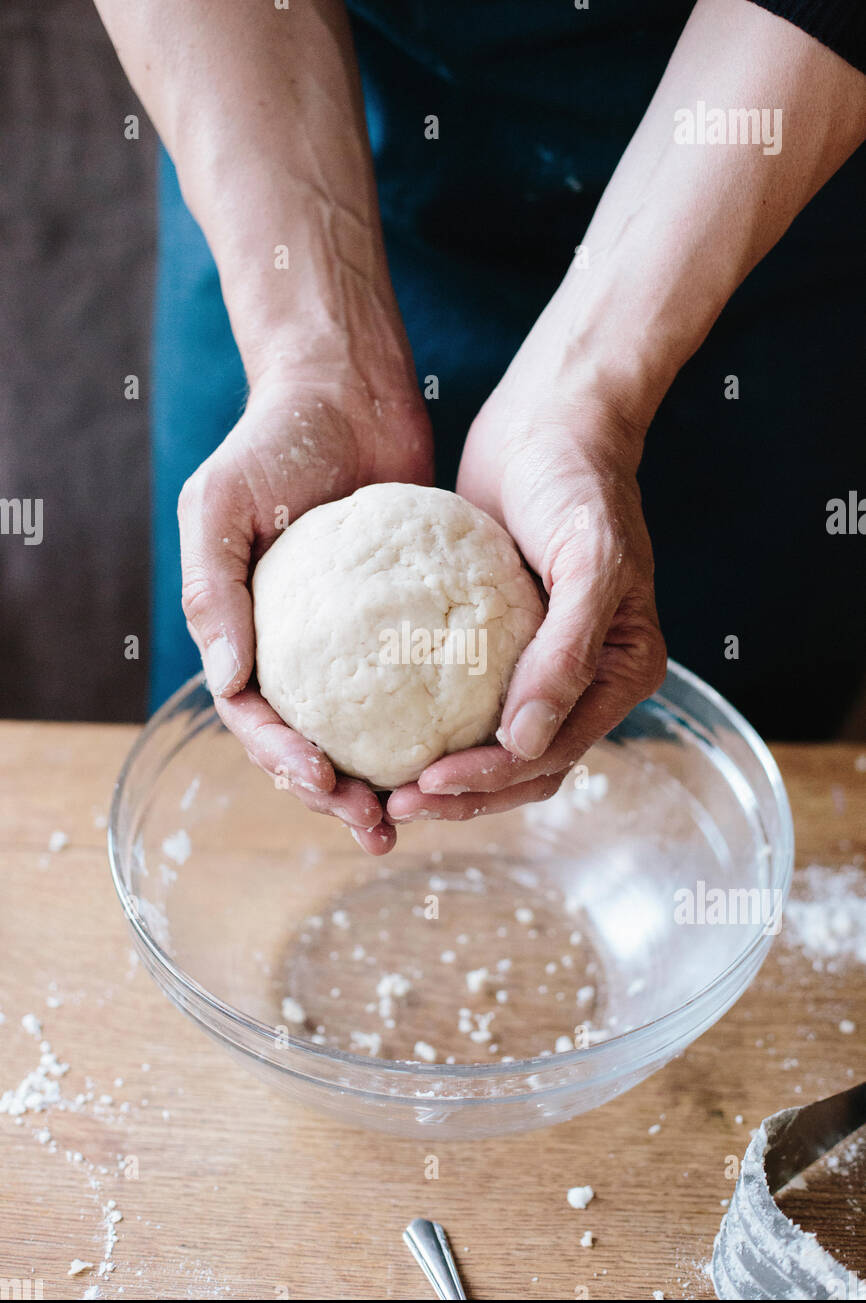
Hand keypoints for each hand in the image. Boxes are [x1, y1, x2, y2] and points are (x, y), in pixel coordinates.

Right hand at [179, 359, 431, 854]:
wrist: (346, 389)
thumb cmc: (273, 440)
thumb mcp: (220, 504)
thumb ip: (214, 589)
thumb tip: (224, 682)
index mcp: (243, 634)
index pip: (253, 717)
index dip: (282, 760)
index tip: (322, 782)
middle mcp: (296, 648)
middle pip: (309, 742)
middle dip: (337, 796)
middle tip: (380, 826)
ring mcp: (353, 640)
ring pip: (366, 729)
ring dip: (387, 777)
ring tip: (423, 808)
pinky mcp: (406, 620)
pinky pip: (420, 680)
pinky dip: (437, 719)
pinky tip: (469, 746)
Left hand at [386, 376, 665, 823]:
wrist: (553, 418)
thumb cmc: (579, 480)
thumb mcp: (589, 558)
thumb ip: (568, 651)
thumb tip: (528, 743)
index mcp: (620, 672)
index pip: (550, 756)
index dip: (487, 782)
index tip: (424, 785)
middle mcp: (585, 680)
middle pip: (520, 768)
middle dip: (458, 798)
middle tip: (390, 806)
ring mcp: (543, 665)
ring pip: (491, 747)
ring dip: (442, 776)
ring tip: (380, 789)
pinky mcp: (499, 642)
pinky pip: (464, 700)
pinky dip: (430, 725)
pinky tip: (378, 730)